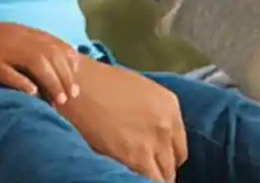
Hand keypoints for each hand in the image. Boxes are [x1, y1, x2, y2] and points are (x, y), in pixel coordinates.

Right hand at [0, 22, 80, 104]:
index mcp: (23, 32)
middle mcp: (17, 38)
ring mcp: (3, 50)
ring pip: (37, 63)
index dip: (69, 61)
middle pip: (51, 56)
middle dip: (65, 76)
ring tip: (59, 100)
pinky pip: (10, 73)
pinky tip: (33, 95)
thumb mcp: (7, 37)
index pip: (55, 44)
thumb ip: (27, 45)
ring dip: (52, 82)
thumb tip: (49, 62)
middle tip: (72, 96)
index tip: (76, 76)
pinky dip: (24, 83)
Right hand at [57, 60, 187, 182]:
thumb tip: (150, 136)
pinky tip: (131, 181)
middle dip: (162, 170)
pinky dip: (142, 182)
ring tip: (140, 179)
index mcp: (170, 106)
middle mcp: (167, 125)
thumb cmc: (101, 85)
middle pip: (173, 162)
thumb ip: (152, 115)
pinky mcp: (136, 157)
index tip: (159, 162)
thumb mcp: (140, 93)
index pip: (179, 146)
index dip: (168, 156)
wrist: (80, 86)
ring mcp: (153, 142)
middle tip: (149, 173)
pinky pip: (148, 180)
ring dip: (153, 178)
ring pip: (164, 175)